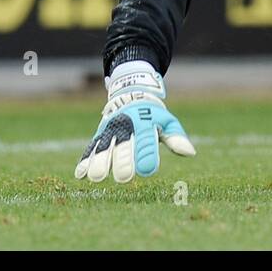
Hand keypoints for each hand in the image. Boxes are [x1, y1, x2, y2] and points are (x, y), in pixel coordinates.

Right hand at [74, 60, 195, 182]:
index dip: (147, 154)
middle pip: (123, 145)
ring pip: (104, 146)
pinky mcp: (99, 133)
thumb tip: (190, 153)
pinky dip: (85, 160)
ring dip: (100, 161)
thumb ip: (176, 138)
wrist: (131, 93)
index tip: (147, 170)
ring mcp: (111, 129)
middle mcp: (126, 125)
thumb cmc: (153, 115)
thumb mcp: (167, 121)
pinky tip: (81, 175)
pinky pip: (91, 147)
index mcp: (145, 122)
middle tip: (123, 177)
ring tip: (96, 177)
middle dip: (122, 160)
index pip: (147, 140)